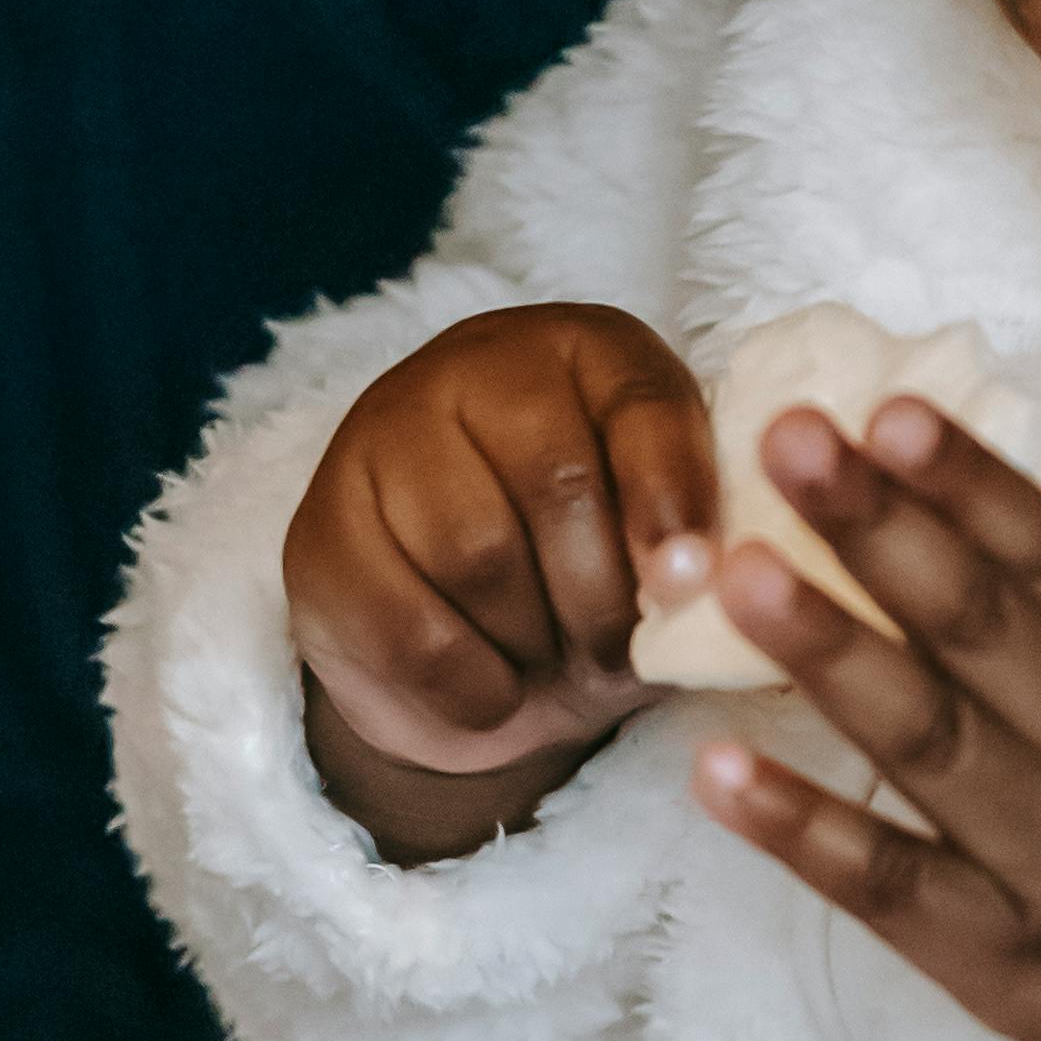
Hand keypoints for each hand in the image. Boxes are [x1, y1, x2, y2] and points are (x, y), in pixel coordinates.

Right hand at [284, 305, 712, 860]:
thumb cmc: (592, 583)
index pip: (641, 406)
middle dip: (602, 598)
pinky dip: (471, 685)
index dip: (673, 499)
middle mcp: (476, 367)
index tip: (691, 584)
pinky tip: (493, 689)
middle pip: (555, 484)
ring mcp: (382, 438)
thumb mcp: (664, 555)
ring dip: (533, 641)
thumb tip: (719, 581)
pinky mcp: (322, 532)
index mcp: (587, 351)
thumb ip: (704, 550)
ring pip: (476, 552)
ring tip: (549, 659)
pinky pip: (407, 624)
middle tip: (616, 650)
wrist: (471, 658)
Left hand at [677, 392, 1040, 1040]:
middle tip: (786, 439)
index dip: (973, 484)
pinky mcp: (1017, 974)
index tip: (888, 406)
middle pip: (987, 635)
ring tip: (734, 571)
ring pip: (935, 747)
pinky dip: (805, 831)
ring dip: (828, 652)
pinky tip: (716, 774)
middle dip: (882, 530)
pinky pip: (898, 893)